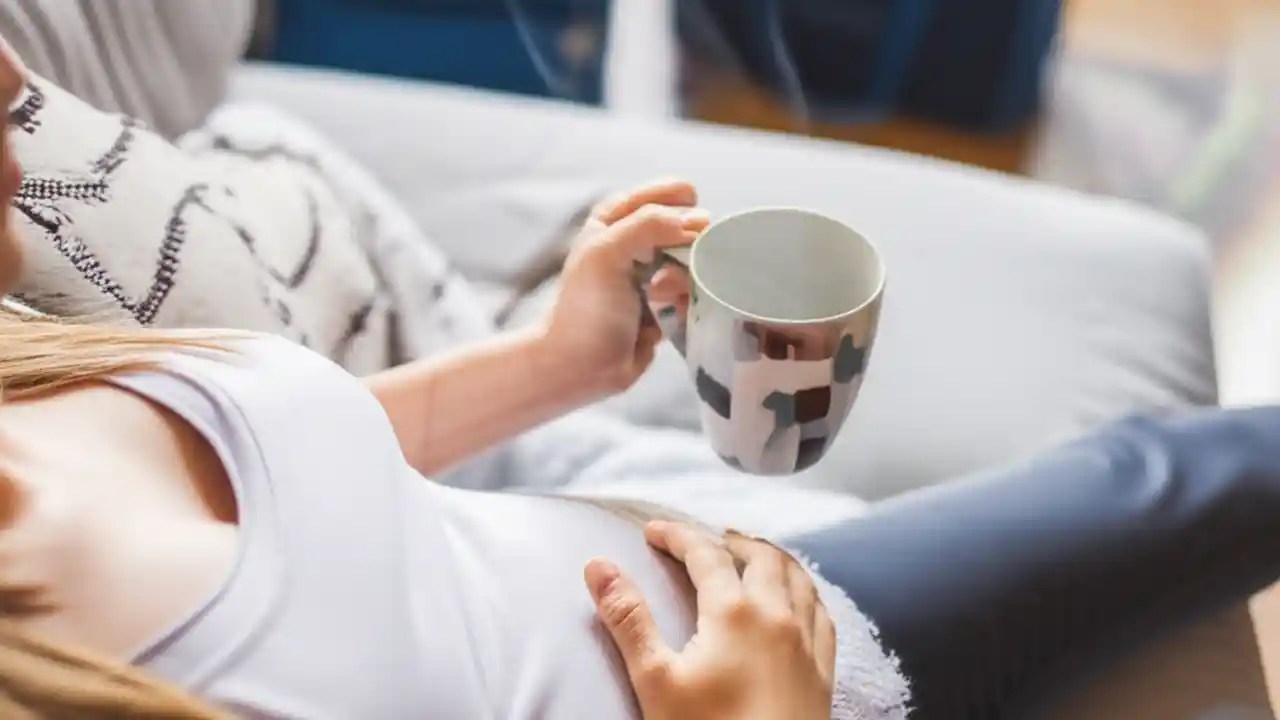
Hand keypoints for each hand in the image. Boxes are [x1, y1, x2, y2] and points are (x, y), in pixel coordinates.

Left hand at [542, 180, 706, 397]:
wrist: (580, 367)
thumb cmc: (587, 307)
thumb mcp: (608, 252)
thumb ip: (649, 224)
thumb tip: (698, 219)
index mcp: (614, 223)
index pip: (657, 195)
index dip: (677, 198)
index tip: (694, 208)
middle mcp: (635, 247)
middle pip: (684, 229)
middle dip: (687, 243)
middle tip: (680, 259)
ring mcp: (652, 279)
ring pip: (693, 264)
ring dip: (684, 277)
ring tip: (660, 296)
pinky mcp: (666, 309)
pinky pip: (694, 295)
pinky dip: (688, 302)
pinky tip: (671, 314)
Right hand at [584, 522, 835, 719]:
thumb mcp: (656, 680)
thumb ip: (628, 618)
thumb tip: (599, 566)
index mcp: (734, 612)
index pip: (705, 554)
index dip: (678, 536)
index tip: (653, 531)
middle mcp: (778, 617)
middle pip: (760, 557)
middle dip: (729, 540)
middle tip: (704, 541)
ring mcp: (807, 644)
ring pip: (798, 578)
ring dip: (771, 558)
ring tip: (750, 555)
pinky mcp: (824, 672)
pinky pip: (821, 614)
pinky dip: (805, 591)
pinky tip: (798, 601)